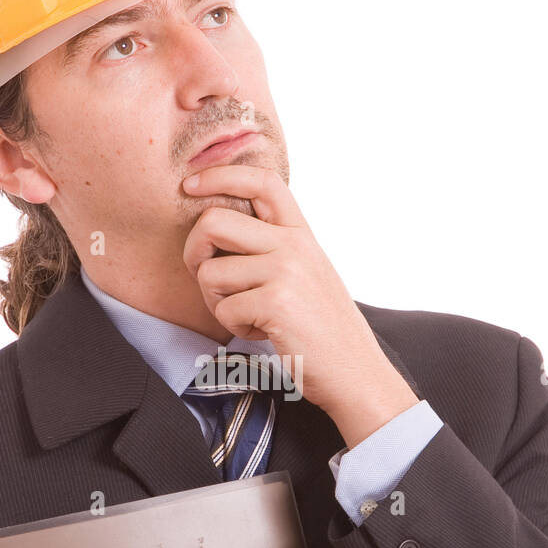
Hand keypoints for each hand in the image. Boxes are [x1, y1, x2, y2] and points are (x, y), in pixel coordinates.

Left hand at [182, 165, 418, 446]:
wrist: (356, 372)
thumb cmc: (324, 331)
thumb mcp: (307, 275)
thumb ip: (273, 248)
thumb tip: (216, 231)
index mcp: (301, 234)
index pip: (261, 181)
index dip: (219, 175)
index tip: (190, 186)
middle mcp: (294, 245)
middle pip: (213, 222)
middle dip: (195, 254)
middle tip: (210, 281)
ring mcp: (286, 271)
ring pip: (210, 272)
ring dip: (217, 302)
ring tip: (248, 315)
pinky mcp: (276, 302)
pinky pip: (223, 308)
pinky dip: (235, 327)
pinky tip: (263, 332)